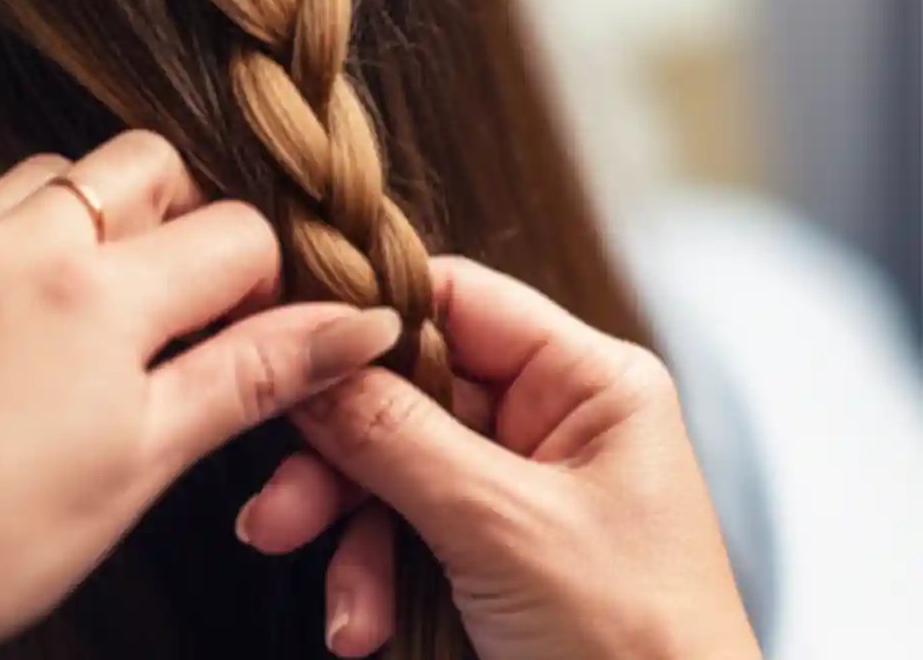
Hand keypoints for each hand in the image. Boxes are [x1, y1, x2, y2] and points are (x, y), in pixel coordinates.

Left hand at [0, 132, 402, 656]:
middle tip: (189, 313)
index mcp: (96, 295)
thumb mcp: (136, 466)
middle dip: (191, 221)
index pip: (235, 233)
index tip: (260, 337)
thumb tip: (349, 331)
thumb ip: (246, 378)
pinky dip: (27, 245)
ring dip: (107, 222)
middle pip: (150, 164)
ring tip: (109, 314)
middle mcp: (19, 246)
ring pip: (60, 176)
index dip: (269, 284)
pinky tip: (28, 323)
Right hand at [235, 257, 760, 658]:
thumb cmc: (639, 647)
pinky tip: (362, 629)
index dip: (369, 315)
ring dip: (348, 535)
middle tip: (283, 508)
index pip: (457, 299)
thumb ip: (396, 437)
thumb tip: (310, 367)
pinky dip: (372, 581)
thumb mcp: (504, 528)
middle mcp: (551, 421)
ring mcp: (516, 486)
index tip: (290, 344)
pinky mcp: (488, 549)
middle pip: (406, 392)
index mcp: (589, 382)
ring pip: (391, 469)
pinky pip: (403, 535)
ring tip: (341, 605)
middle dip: (340, 459)